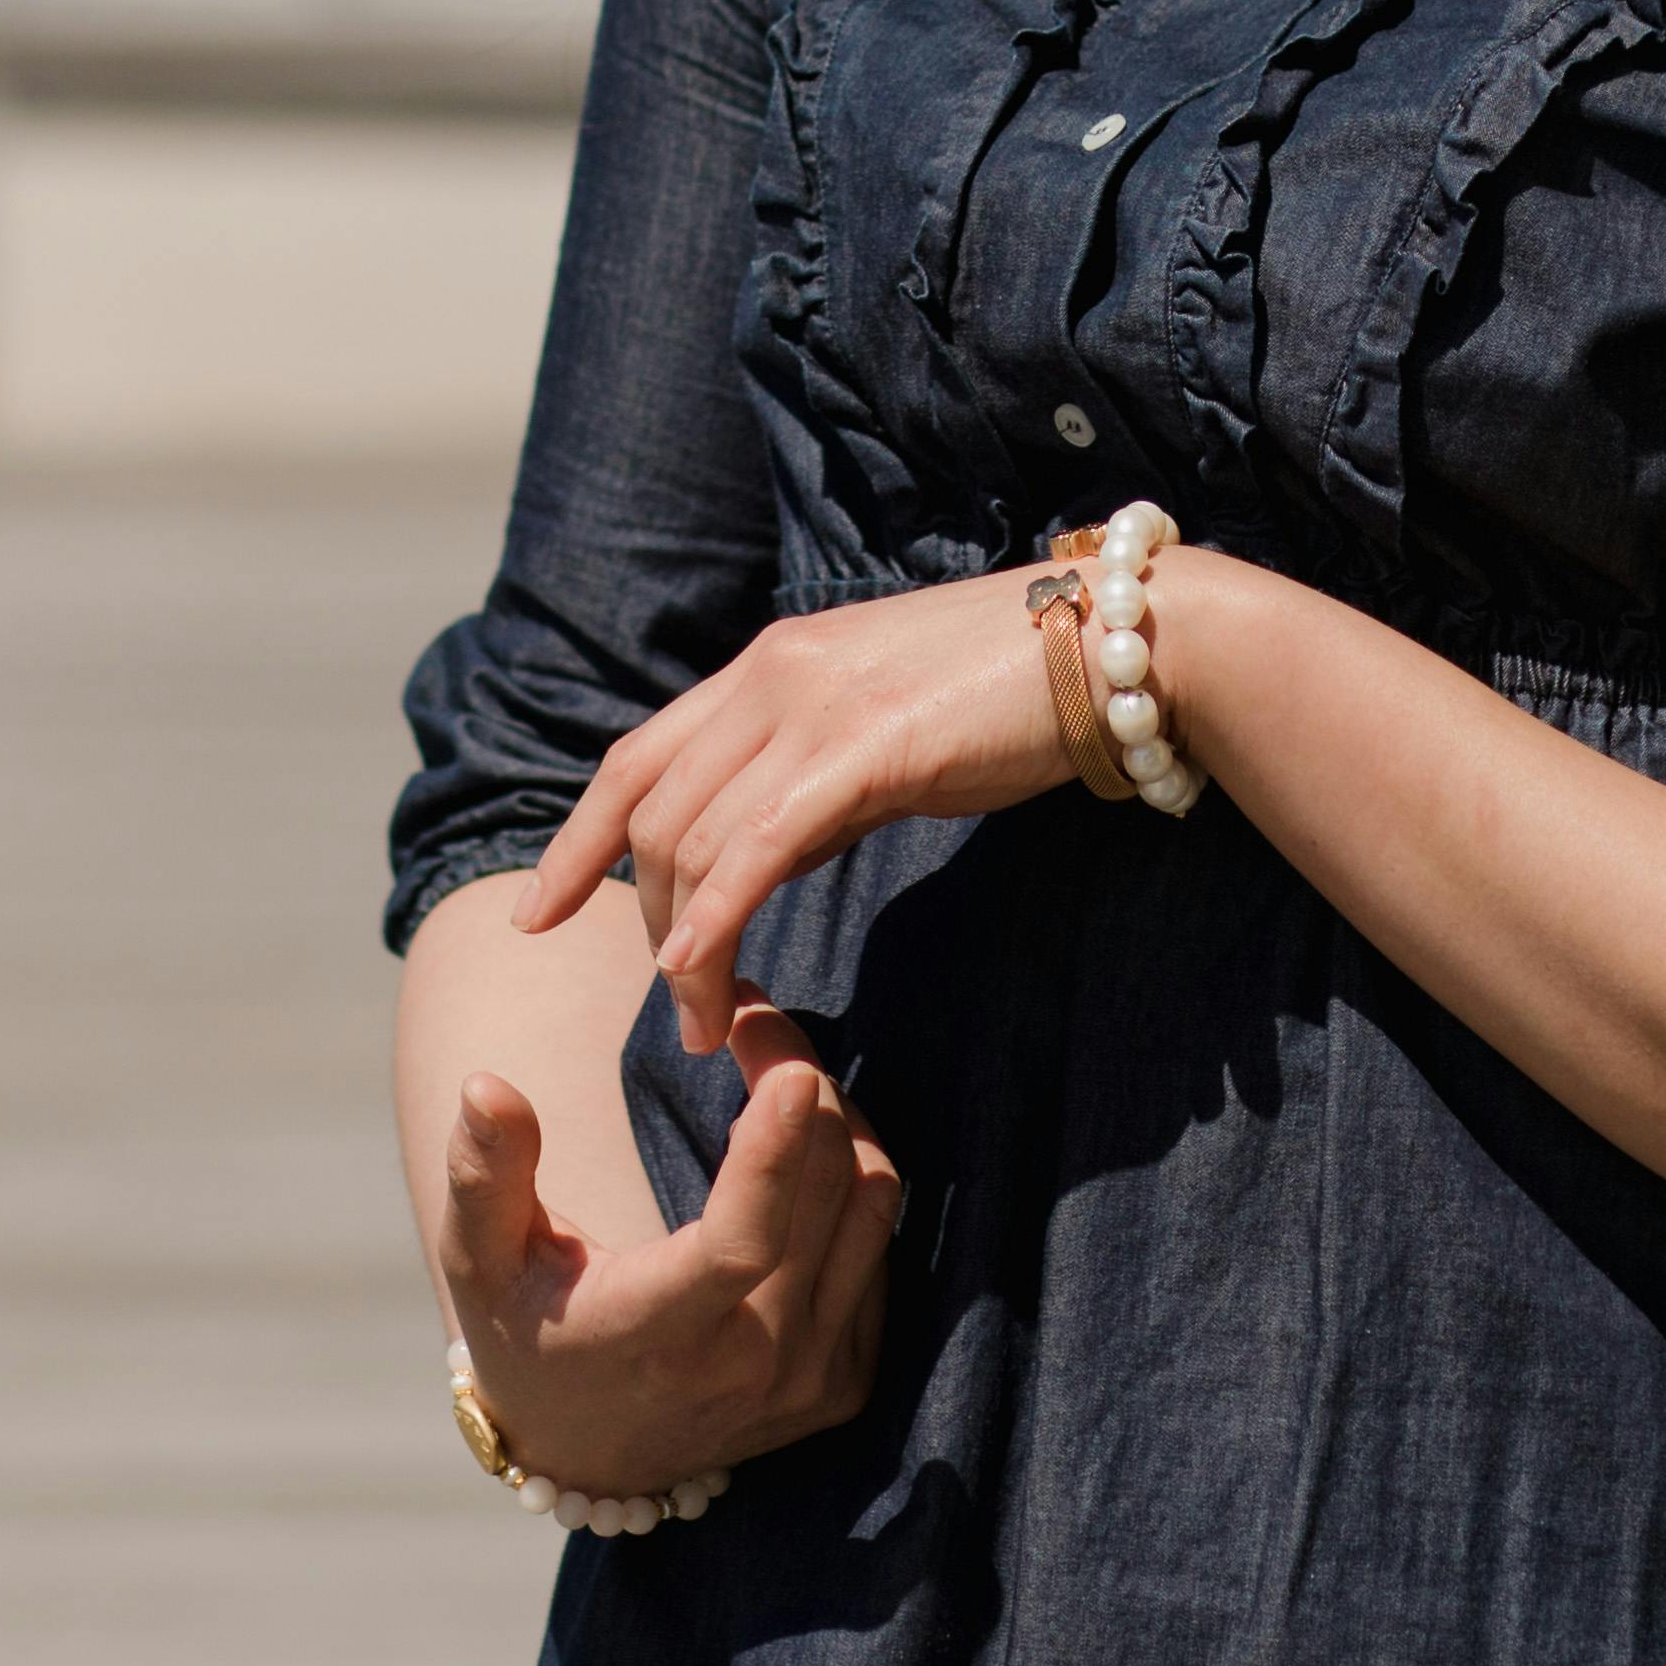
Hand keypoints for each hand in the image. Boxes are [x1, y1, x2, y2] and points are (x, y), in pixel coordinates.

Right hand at [433, 1002, 903, 1497]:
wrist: (589, 1455)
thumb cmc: (526, 1332)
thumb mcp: (481, 1260)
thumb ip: (485, 1174)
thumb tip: (486, 1085)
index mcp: (657, 1334)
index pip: (740, 1244)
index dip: (773, 1153)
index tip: (787, 1068)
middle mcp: (750, 1366)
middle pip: (820, 1195)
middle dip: (798, 1080)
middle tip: (750, 1016)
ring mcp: (809, 1378)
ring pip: (868, 1207)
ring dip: (837, 1118)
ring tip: (779, 1070)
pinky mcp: (845, 1381)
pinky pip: (881, 1248)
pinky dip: (852, 1179)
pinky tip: (802, 1147)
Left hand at [523, 563, 1083, 1053]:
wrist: (1122, 643)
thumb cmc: (1012, 694)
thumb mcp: (885, 731)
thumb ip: (816, 780)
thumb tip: (765, 853)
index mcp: (770, 665)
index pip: (637, 756)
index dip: (579, 838)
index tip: (543, 913)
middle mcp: (772, 674)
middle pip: (649, 808)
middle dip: (633, 915)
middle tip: (669, 1007)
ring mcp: (813, 705)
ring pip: (693, 836)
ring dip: (680, 945)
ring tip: (702, 1022)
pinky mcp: (865, 747)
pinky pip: (756, 844)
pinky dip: (713, 914)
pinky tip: (701, 972)